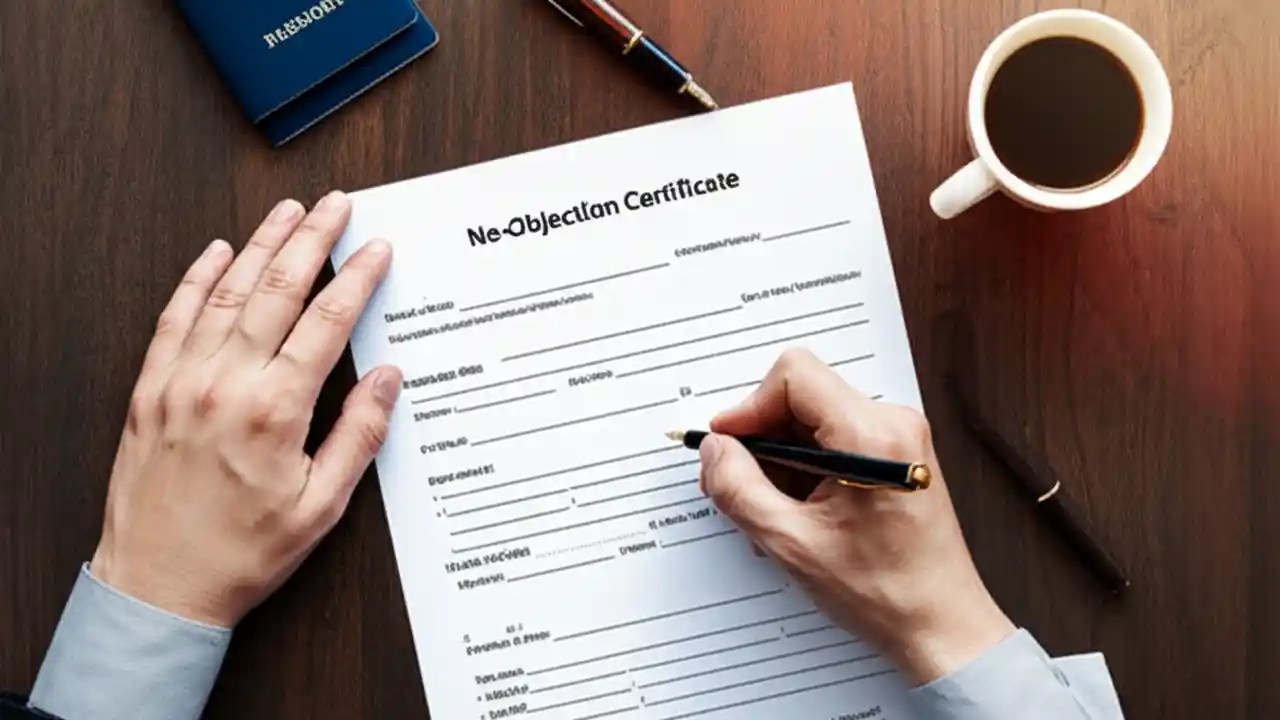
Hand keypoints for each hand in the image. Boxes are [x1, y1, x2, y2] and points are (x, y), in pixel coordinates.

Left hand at [90, 192, 400, 627]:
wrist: (157, 587)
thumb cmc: (243, 553)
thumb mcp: (321, 507)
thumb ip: (358, 436)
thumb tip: (388, 377)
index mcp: (275, 411)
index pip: (327, 323)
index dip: (357, 279)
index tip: (378, 249)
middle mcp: (226, 384)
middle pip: (278, 291)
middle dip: (312, 240)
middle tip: (336, 206)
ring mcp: (182, 382)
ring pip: (227, 293)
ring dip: (261, 246)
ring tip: (288, 211)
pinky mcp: (150, 391)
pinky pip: (174, 319)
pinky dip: (195, 280)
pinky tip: (216, 252)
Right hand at [699, 349, 1013, 684]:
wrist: (942, 626)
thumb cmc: (884, 592)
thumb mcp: (791, 543)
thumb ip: (739, 488)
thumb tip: (714, 450)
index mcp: (872, 435)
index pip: (794, 375)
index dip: (749, 407)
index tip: (726, 444)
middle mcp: (892, 424)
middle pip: (801, 397)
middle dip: (760, 438)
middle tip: (735, 485)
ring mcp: (897, 438)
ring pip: (813, 421)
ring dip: (780, 460)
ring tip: (770, 513)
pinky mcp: (895, 456)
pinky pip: (833, 441)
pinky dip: (804, 470)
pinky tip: (796, 514)